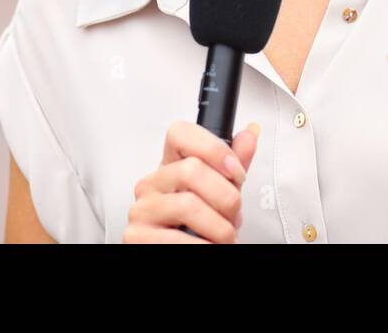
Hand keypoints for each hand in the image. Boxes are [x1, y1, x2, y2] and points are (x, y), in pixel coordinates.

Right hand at [123, 120, 258, 242]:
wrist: (186, 254)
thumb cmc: (202, 225)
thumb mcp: (221, 191)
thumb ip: (235, 163)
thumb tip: (250, 134)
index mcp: (170, 166)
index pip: (180, 133)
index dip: (214, 148)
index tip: (236, 172)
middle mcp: (151, 184)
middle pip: (191, 169)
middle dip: (226, 197)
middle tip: (234, 215)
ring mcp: (141, 210)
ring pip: (187, 205)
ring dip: (219, 228)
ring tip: (226, 237)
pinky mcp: (136, 237)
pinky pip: (176, 239)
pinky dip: (204, 246)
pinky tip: (209, 246)